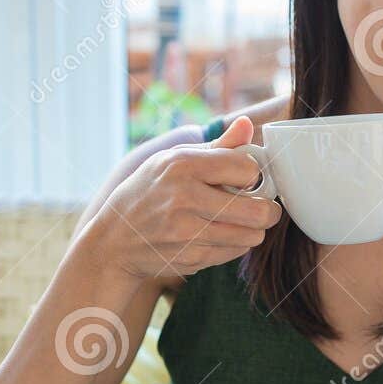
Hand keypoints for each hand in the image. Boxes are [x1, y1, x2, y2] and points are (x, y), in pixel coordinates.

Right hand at [90, 116, 282, 282]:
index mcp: (182, 165)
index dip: (252, 174)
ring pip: (252, 236)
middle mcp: (184, 198)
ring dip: (253, 229)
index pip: (246, 169)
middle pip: (257, 210)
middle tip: (263, 206)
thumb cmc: (149, 192)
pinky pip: (234, 252)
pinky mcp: (191, 258)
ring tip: (240, 221)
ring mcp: (187, 232)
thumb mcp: (173, 160)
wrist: (115, 239)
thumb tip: (246, 125)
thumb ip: (217, 146)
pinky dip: (234, 244)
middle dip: (268, 209)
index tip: (245, 179)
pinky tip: (218, 234)